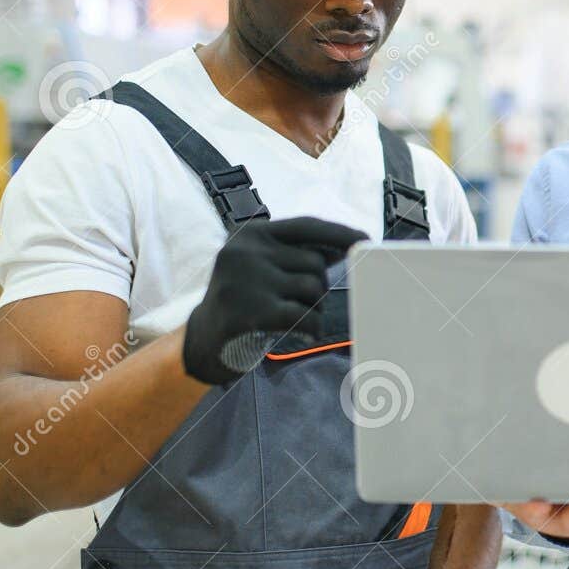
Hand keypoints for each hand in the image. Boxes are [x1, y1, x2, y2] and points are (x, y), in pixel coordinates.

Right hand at [182, 216, 366, 384]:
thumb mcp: (259, 266)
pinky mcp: (253, 313)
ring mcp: (247, 281)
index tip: (365, 239)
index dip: (340, 233)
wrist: (203, 341)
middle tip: (301, 304)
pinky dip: (313, 327)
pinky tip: (303, 333)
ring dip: (315, 308)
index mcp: (250, 234)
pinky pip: (306, 316)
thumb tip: (345, 246)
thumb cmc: (243, 301)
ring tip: (294, 318)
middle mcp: (246, 252)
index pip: (306, 227)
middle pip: (315, 263)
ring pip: (313, 289)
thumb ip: (293, 254)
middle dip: (318, 286)